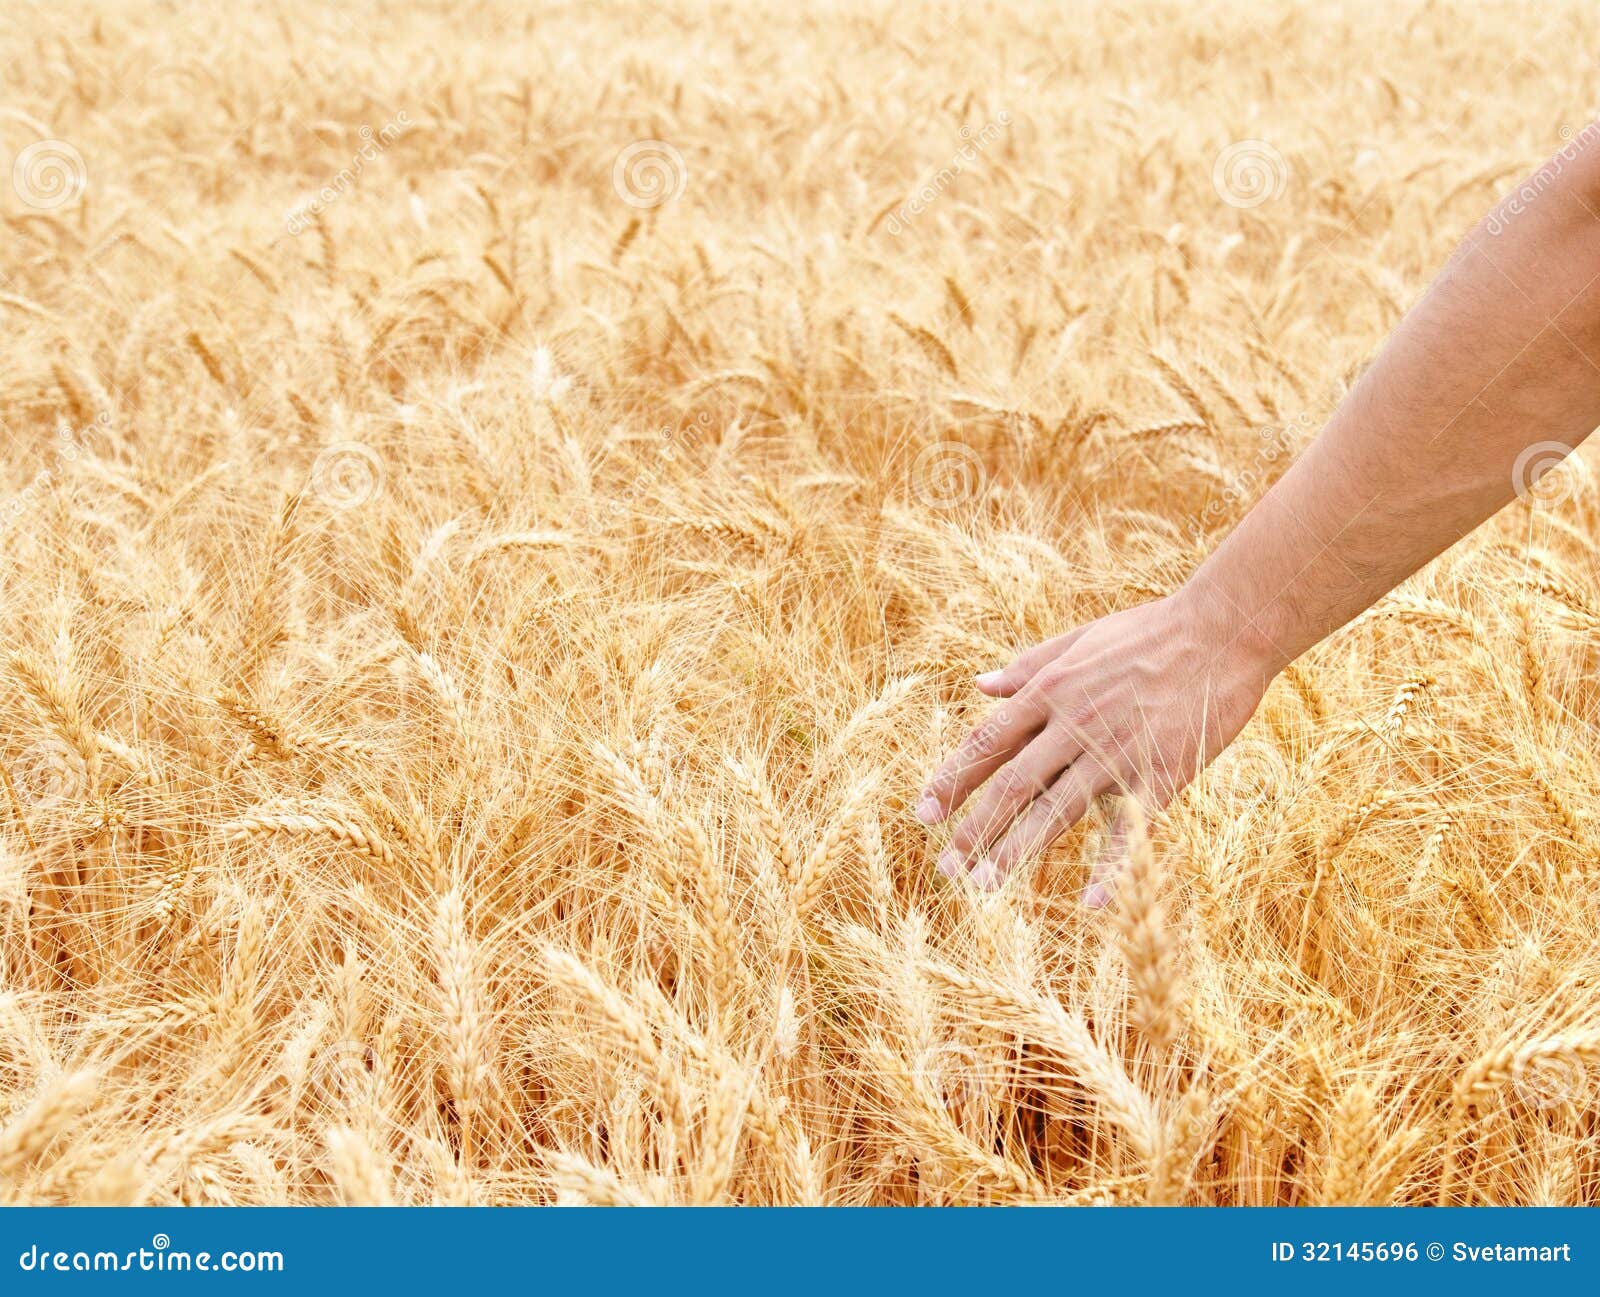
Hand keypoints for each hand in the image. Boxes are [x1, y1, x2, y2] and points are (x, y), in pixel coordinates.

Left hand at [915, 588, 1279, 902]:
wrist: (1224, 630)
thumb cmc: (1151, 631)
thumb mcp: (1081, 638)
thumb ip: (1029, 665)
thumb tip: (980, 684)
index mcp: (1051, 689)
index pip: (987, 742)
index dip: (952, 780)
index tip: (923, 813)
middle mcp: (1075, 723)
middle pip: (1012, 784)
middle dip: (974, 829)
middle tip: (945, 868)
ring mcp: (1118, 751)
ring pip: (1057, 810)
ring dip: (1018, 851)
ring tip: (986, 885)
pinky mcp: (1162, 773)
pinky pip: (1130, 828)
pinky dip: (1109, 867)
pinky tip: (1089, 902)